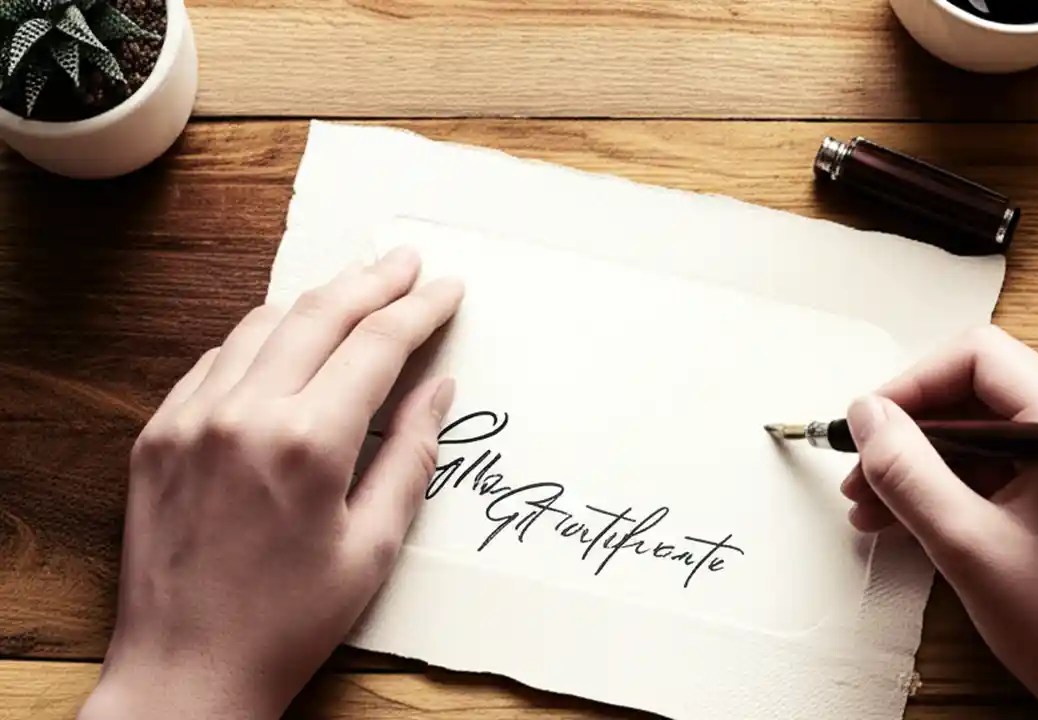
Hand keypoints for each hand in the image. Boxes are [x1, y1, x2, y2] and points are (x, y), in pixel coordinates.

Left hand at [79, 247, 462, 719]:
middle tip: (407, 260)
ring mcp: (191, 419)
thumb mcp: (374, 547)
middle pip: (319, 314)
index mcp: (307, 444)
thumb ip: (410, 456)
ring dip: (314, 300)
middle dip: (373, 280)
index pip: (376, 344)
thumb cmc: (288, 622)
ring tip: (354, 287)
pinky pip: (215, 360)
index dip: (419, 309)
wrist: (186, 671)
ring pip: (261, 324)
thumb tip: (437, 389)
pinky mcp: (157, 434)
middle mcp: (243, 415)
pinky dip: (259, 338)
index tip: (447, 289)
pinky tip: (285, 339)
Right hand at [841, 325, 1037, 719]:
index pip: (980, 358)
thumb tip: (867, 413)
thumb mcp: (965, 543)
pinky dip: (946, 484)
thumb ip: (907, 471)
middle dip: (909, 429)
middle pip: (976, 391)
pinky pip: (995, 463)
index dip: (912, 383)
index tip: (868, 424)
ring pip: (979, 430)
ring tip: (869, 503)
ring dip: (920, 461)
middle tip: (859, 468)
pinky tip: (902, 517)